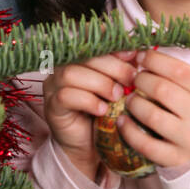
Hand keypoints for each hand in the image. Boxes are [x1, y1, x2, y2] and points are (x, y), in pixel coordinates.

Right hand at [43, 50, 137, 180]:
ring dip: (99, 83)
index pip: (90, 41)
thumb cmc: (105, 114)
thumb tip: (137, 53)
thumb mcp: (116, 87)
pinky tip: (103, 110)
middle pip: (83, 56)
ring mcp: (53, 86)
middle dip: (112, 66)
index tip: (132, 54)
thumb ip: (122, 70)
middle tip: (131, 79)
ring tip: (117, 96)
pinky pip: (66, 96)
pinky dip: (88, 101)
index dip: (110, 44)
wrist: (90, 147)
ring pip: (71, 74)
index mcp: (77, 57)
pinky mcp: (52, 106)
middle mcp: (61, 68)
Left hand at [118, 48, 189, 170]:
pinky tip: (123, 121)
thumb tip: (144, 54)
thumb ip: (182, 75)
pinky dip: (129, 131)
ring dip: (134, 103)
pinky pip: (145, 144)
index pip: (179, 70)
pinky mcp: (177, 160)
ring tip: (131, 98)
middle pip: (162, 90)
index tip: (141, 56)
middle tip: (135, 78)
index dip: (155, 60)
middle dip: (141, 80)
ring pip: (151, 116)